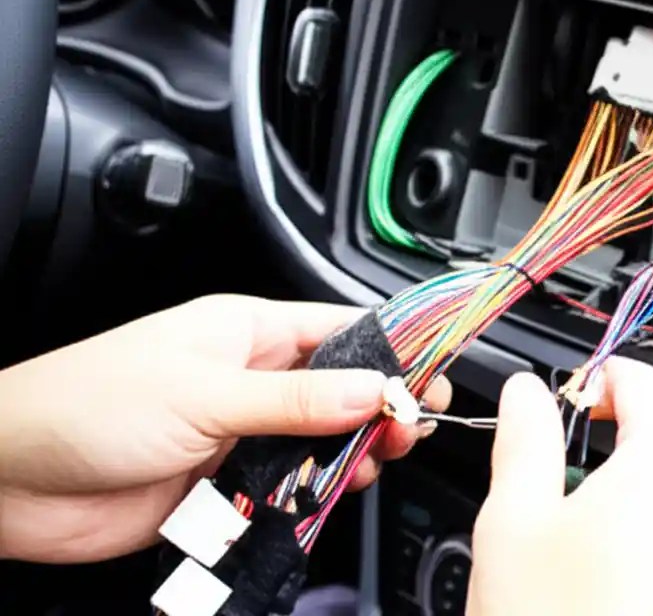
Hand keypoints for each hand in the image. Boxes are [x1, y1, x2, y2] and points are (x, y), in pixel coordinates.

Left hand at [0, 294, 450, 562]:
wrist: (8, 479)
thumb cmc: (87, 404)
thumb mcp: (203, 394)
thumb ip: (295, 400)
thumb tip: (374, 389)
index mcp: (247, 331)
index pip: (343, 332)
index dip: (395, 354)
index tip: (434, 380)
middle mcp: (250, 378)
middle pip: (342, 392)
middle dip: (381, 411)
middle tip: (408, 432)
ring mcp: (239, 432)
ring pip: (320, 445)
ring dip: (347, 458)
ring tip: (364, 467)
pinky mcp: (224, 484)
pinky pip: (287, 490)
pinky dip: (310, 498)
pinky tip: (322, 498)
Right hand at [468, 358, 652, 615]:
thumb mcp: (515, 521)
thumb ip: (527, 437)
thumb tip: (526, 390)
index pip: (643, 381)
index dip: (596, 383)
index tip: (566, 405)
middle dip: (612, 457)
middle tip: (556, 500)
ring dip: (636, 509)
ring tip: (579, 563)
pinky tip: (614, 596)